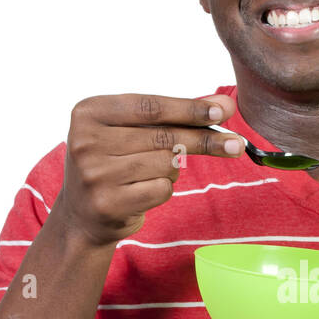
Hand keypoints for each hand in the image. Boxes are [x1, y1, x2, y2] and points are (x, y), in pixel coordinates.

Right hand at [61, 91, 244, 245]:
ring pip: (166, 164)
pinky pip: (162, 190)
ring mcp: (94, 174)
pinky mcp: (108, 203)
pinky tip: (143, 191)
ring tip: (150, 173)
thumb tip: (224, 103)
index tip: (224, 110)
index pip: (151, 107)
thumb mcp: (132, 131)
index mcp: (89, 112)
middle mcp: (86, 141)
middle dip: (204, 140)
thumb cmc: (114, 163)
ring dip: (173, 169)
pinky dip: (164, 189)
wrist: (82, 215)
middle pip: (163, 136)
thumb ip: (172, 116)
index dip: (190, 109)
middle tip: (236, 143)